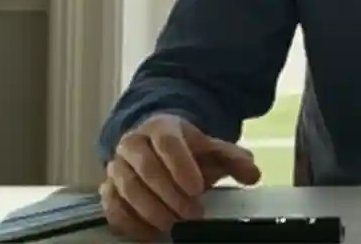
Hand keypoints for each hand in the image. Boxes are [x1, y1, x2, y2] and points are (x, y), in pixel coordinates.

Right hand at [100, 113, 261, 241]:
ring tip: (174, 225)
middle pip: (146, 168)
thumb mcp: (211, 149)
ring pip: (127, 188)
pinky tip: (151, 233)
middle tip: (192, 214)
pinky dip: (130, 223)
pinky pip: (112, 207)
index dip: (181, 166)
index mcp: (161, 127)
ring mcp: (117, 166)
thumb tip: (253, 175)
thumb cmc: (186, 151)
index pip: (167, 143)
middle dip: (170, 194)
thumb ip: (233, 159)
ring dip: (151, 210)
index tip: (198, 188)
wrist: (155, 147)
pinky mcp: (108, 188)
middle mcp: (133, 143)